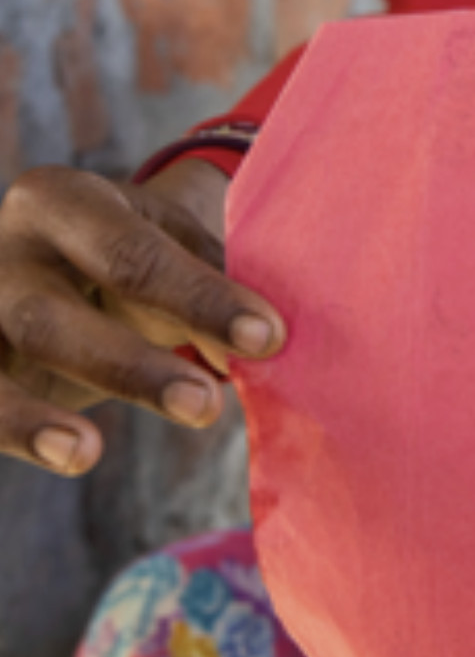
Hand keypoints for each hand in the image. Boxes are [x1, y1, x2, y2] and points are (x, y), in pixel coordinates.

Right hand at [0, 162, 283, 475]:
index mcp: (66, 200)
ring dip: (35, 420)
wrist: (78, 261)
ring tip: (87, 453)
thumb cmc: (146, 252)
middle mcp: (4, 247)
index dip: (199, 298)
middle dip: (130, 367)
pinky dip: (10, 431)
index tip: (266, 338)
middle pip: (50, 315)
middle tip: (206, 405)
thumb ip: (214, 288)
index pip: (130, 253)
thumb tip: (252, 350)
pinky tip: (59, 456)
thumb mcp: (180, 247)